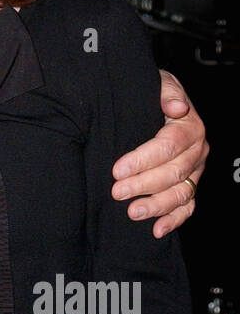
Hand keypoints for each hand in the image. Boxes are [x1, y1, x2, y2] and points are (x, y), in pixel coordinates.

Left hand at [112, 70, 207, 236]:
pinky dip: (174, 220)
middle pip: (173, 173)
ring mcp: (194, 171)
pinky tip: (156, 230)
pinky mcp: (190, 185)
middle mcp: (196, 151)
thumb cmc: (153, 93)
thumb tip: (177, 106)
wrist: (157, 101)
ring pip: (181, 193)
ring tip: (132, 212)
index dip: (143, 159)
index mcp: (189, 126)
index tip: (117, 169)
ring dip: (157, 205)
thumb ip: (167, 93)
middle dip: (144, 185)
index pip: (168, 146)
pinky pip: (187, 206)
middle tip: (117, 192)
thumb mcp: (158, 84)